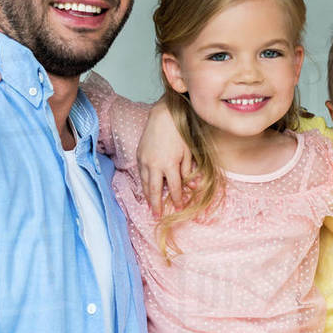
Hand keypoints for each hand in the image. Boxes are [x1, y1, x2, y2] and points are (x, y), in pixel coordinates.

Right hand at [137, 98, 196, 216]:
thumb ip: (189, 171)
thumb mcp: (189, 153)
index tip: (179, 209)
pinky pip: (140, 173)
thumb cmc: (179, 133)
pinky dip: (143, 182)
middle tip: (157, 216)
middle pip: (154, 190)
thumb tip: (193, 187)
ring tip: (150, 206)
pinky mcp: (139, 155)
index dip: (177, 200)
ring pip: (144, 183)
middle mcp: (154, 165)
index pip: (173, 188)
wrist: (163, 116)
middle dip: (156, 204)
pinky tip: (145, 188)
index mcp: (169, 165)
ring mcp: (144, 160)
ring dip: (147, 195)